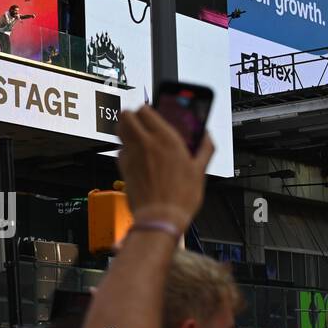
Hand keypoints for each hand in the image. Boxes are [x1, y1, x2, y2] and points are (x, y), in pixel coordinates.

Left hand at [117, 104, 213, 230]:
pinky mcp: (123, 168)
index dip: (147, 109)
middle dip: (132, 116)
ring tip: (137, 138)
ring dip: (126, 131)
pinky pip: (120, 152)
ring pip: (119, 131)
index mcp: (166, 138)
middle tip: (141, 123)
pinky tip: (137, 159)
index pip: (145, 109)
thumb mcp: (200, 170)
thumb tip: (207, 136)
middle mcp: (145, 143)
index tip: (153, 114)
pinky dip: (126, 151)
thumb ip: (205, 148)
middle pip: (126, 116)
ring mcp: (131, 155)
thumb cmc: (180, 197)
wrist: (160, 218)